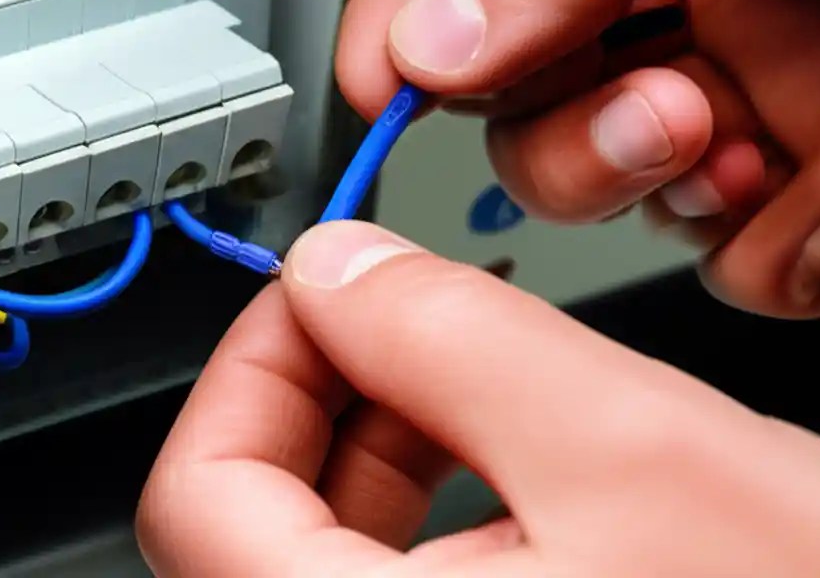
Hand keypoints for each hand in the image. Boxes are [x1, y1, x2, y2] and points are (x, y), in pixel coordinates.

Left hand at [137, 221, 819, 576]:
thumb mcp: (623, 443)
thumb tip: (332, 269)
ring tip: (473, 384)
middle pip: (247, 524)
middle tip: (398, 319)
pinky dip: (431, 512)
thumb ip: (446, 334)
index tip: (319, 291)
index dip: (251, 364)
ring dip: (380, 449)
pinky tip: (506, 465)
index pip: (196, 496)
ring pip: (321, 555)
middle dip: (323, 397)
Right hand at [336, 0, 819, 317]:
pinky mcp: (797, 201)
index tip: (378, 80)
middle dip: (534, 108)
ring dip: (613, 175)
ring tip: (700, 134)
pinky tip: (781, 181)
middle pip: (505, 76)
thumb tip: (435, 39)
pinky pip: (709, 258)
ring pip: (579, 178)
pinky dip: (739, 244)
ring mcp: (733, 102)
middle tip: (613, 92)